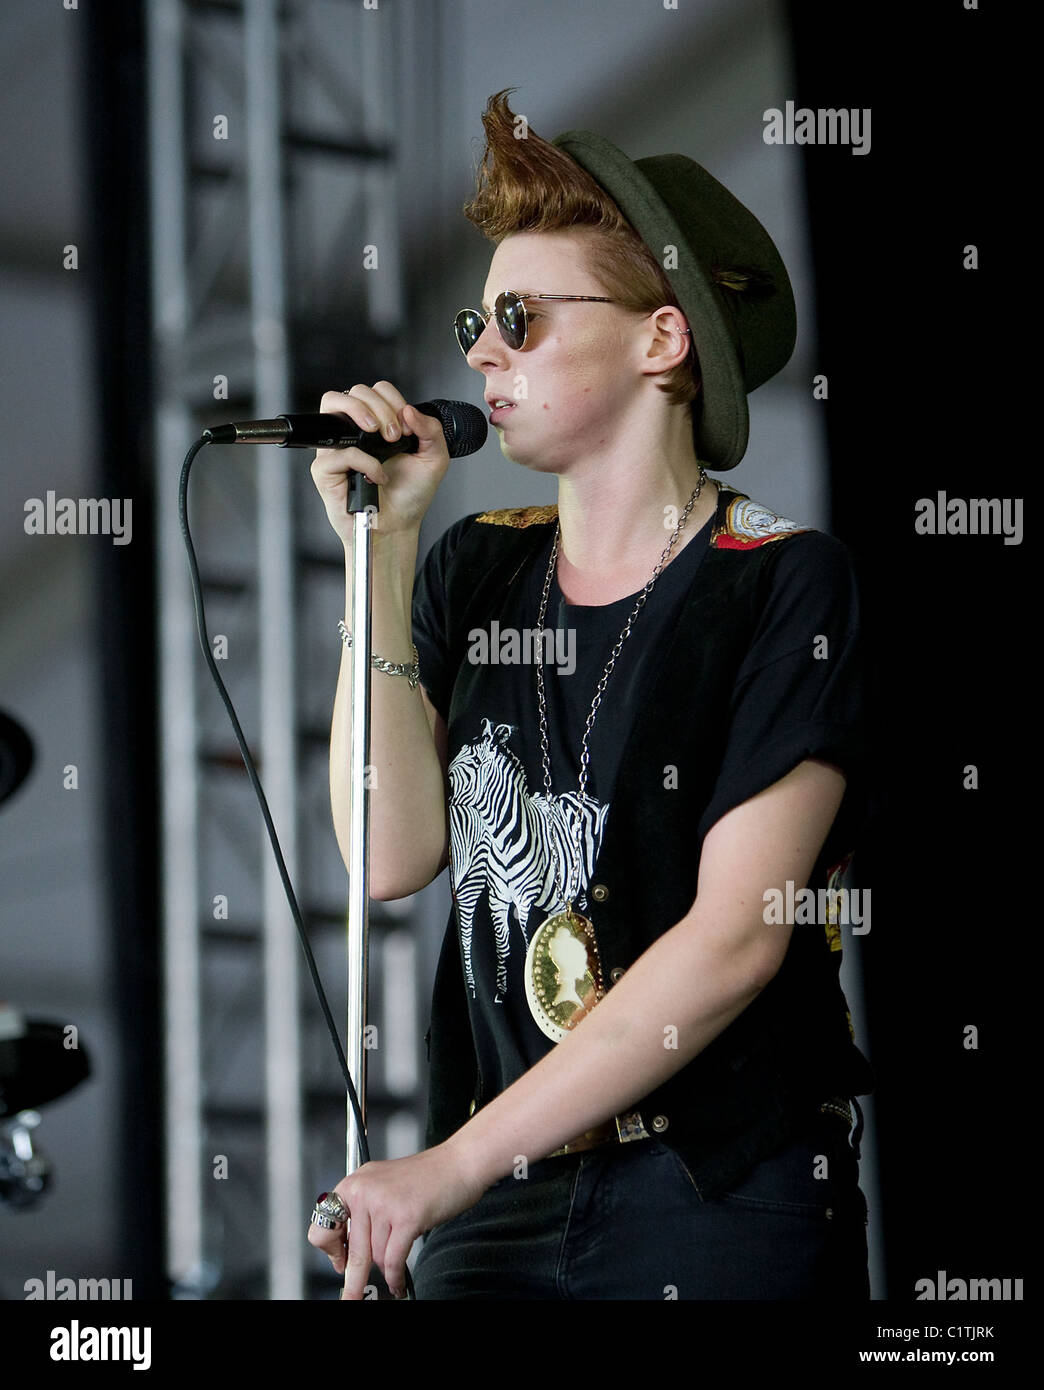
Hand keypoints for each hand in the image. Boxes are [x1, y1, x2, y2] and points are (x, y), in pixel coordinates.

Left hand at [306, 1141, 488, 1299]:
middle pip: (352, 1250)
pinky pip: (393, 1261)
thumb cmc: (426, 1176)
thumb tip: (346, 1250)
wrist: (459, 1163)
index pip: (324, 1223)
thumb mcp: (383, 1186)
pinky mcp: (406, 1218)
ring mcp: (384, 1204)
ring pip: (376, 1256)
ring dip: (387, 1267)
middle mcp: (365, 1191)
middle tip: (349, 1298)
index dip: (332, 1249)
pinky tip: (398, 1282)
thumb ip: (363, 1213)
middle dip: (353, 1281)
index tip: (340, 1261)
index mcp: (355, 1183)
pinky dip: (395, 1277)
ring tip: (396, 1266)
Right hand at [310, 380, 450, 546]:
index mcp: (376, 424)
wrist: (398, 526)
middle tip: (395, 436)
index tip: (407, 428)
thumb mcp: (433, 459)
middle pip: (355, 391)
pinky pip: (341, 452)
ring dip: (363, 413)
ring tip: (383, 438)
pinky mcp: (325, 469)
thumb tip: (409, 410)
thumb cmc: (409, 495)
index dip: (392, 400)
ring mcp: (336, 447)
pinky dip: (365, 462)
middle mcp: (353, 431)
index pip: (376, 390)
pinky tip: (378, 476)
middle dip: (381, 407)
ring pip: (333, 404)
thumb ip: (431, 430)